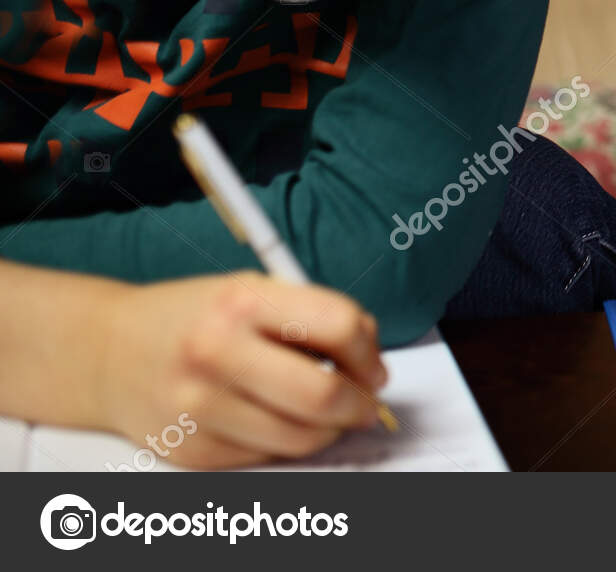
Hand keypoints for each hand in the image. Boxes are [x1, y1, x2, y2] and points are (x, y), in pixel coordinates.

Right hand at [93, 273, 387, 467]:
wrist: (108, 352)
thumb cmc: (193, 318)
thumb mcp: (252, 290)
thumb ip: (312, 315)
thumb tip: (369, 355)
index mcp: (241, 302)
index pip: (338, 325)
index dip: (369, 351)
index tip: (374, 366)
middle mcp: (216, 352)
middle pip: (323, 394)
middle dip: (360, 404)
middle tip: (366, 402)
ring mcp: (200, 407)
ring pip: (300, 438)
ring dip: (329, 430)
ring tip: (327, 413)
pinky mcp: (191, 450)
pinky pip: (266, 458)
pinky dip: (286, 443)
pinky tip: (278, 420)